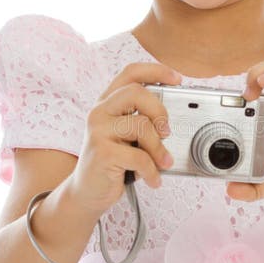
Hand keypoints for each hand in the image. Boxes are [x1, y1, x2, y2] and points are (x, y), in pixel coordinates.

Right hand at [68, 63, 180, 216]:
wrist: (86, 192)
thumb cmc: (113, 162)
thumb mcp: (127, 137)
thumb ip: (143, 122)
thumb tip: (172, 121)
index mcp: (108, 103)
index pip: (131, 73)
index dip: (156, 70)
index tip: (177, 78)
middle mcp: (100, 112)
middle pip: (137, 93)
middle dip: (160, 111)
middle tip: (166, 132)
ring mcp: (98, 131)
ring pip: (142, 126)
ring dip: (159, 148)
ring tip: (162, 163)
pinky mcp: (101, 152)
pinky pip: (139, 156)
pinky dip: (152, 171)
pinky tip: (153, 179)